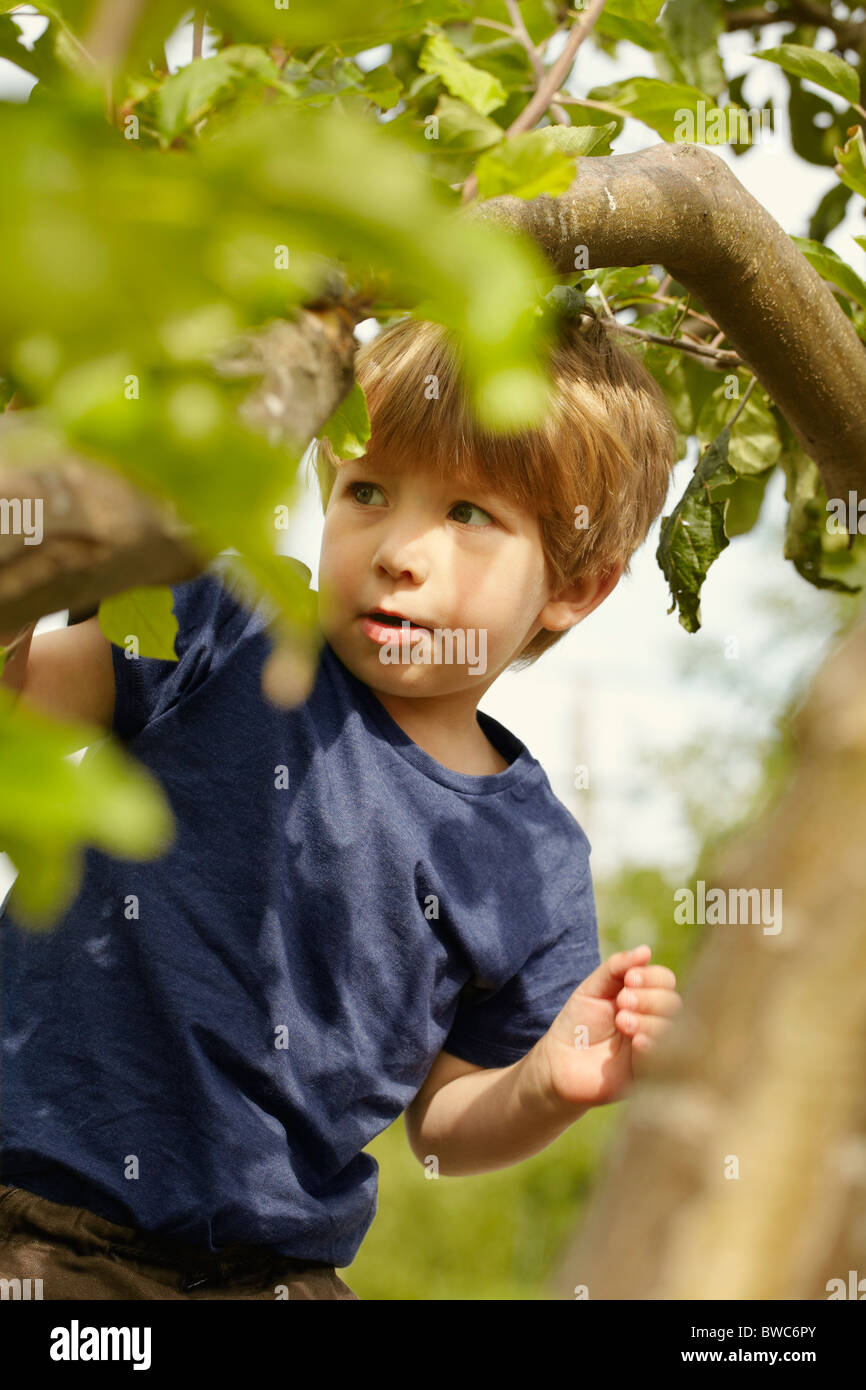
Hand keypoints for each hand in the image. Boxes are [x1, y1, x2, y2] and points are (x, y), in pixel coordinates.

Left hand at [537, 945, 681, 1108]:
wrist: (559, 1062)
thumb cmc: (577, 1022)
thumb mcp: (593, 988)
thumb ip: (617, 967)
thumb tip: (646, 950)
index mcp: (642, 997)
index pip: (665, 980)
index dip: (652, 977)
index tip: (629, 979)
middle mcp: (652, 1019)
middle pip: (673, 1002)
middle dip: (649, 998)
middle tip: (622, 1002)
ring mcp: (653, 1045)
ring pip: (671, 1028)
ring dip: (649, 1020)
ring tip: (622, 1021)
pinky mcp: (649, 1071)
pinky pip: (664, 1058)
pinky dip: (653, 1044)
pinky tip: (637, 1042)